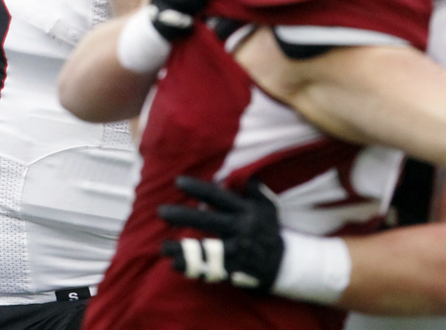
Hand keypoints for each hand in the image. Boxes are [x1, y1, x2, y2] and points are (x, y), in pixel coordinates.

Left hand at [159, 177, 283, 291]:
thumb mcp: (267, 206)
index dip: (197, 189)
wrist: (285, 264)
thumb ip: (253, 190)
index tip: (178, 182)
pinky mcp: (234, 271)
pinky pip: (210, 270)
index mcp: (245, 211)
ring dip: (183, 249)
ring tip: (163, 247)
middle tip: (160, 212)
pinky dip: (193, 269)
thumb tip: (239, 174)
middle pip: (207, 221)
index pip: (217, 197)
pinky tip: (175, 265)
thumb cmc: (270, 230)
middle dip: (183, 216)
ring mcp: (236, 252)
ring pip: (206, 250)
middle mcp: (240, 230)